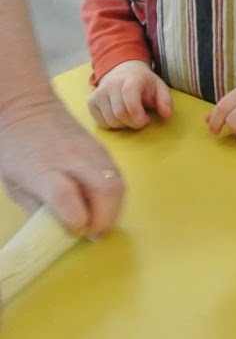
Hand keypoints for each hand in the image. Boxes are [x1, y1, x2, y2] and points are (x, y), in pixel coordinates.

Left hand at [0, 94, 124, 235]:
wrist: (26, 105)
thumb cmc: (14, 146)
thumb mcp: (14, 183)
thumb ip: (37, 208)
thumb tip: (59, 233)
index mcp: (41, 168)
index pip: (66, 196)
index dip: (75, 220)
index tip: (74, 232)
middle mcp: (71, 158)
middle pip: (105, 191)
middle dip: (105, 220)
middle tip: (92, 233)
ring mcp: (91, 151)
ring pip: (118, 185)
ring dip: (114, 211)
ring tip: (99, 222)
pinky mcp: (102, 149)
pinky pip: (117, 177)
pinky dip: (114, 197)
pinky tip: (102, 205)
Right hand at [88, 60, 172, 130]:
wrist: (123, 70)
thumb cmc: (144, 83)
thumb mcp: (159, 87)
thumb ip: (165, 100)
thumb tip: (167, 114)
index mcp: (131, 78)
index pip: (130, 99)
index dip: (138, 116)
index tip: (146, 120)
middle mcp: (111, 84)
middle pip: (120, 114)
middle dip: (133, 123)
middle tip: (140, 119)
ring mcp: (98, 92)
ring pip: (110, 120)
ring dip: (123, 124)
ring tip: (130, 115)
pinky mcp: (91, 101)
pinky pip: (101, 123)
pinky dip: (112, 124)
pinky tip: (118, 115)